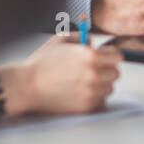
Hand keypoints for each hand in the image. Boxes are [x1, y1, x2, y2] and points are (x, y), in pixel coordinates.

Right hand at [0, 35, 121, 116]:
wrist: (26, 86)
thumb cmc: (41, 62)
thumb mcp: (60, 40)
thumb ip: (82, 37)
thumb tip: (94, 42)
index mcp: (90, 55)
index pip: (117, 56)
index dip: (110, 56)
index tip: (104, 58)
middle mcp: (94, 74)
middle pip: (116, 74)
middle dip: (107, 70)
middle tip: (94, 70)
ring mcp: (91, 92)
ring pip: (109, 88)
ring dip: (101, 85)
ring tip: (83, 82)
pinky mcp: (87, 106)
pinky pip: (101, 100)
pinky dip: (94, 97)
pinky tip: (80, 92)